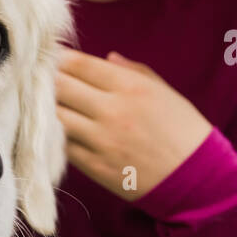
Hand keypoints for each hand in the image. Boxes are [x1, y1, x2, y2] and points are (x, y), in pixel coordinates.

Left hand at [54, 49, 212, 200]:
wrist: (196, 179)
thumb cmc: (184, 131)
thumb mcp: (165, 92)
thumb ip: (133, 71)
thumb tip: (106, 57)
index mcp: (131, 88)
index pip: (81, 65)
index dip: (59, 58)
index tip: (49, 57)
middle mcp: (113, 111)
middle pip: (61, 87)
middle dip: (47, 80)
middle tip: (39, 79)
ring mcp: (101, 141)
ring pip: (55, 116)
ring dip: (46, 108)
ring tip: (42, 104)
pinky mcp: (94, 166)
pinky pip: (62, 145)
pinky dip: (56, 135)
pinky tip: (55, 130)